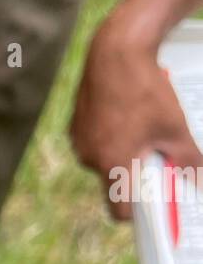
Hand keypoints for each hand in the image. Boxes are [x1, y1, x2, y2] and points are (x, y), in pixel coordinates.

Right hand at [70, 8, 198, 219]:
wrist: (116, 50)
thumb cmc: (147, 89)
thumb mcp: (175, 127)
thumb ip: (189, 161)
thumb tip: (201, 183)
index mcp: (113, 163)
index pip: (120, 210)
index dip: (138, 212)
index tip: (153, 204)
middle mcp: (90, 157)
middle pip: (114, 183)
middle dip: (134, 175)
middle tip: (154, 153)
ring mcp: (79, 141)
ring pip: (103, 162)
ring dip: (120, 154)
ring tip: (139, 127)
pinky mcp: (74, 126)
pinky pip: (93, 144)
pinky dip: (109, 138)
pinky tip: (124, 115)